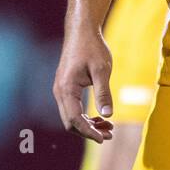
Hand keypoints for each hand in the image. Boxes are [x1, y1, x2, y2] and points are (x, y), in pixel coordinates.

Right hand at [52, 27, 114, 142]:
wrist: (82, 30)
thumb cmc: (92, 47)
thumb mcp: (102, 70)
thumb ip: (103, 93)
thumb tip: (108, 116)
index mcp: (66, 88)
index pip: (74, 119)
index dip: (88, 132)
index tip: (103, 139)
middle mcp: (60, 91)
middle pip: (70, 122)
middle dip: (89, 131)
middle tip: (110, 135)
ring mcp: (61, 89)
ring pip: (71, 116)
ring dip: (88, 125)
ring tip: (109, 128)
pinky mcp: (66, 87)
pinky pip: (72, 108)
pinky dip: (85, 116)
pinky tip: (100, 117)